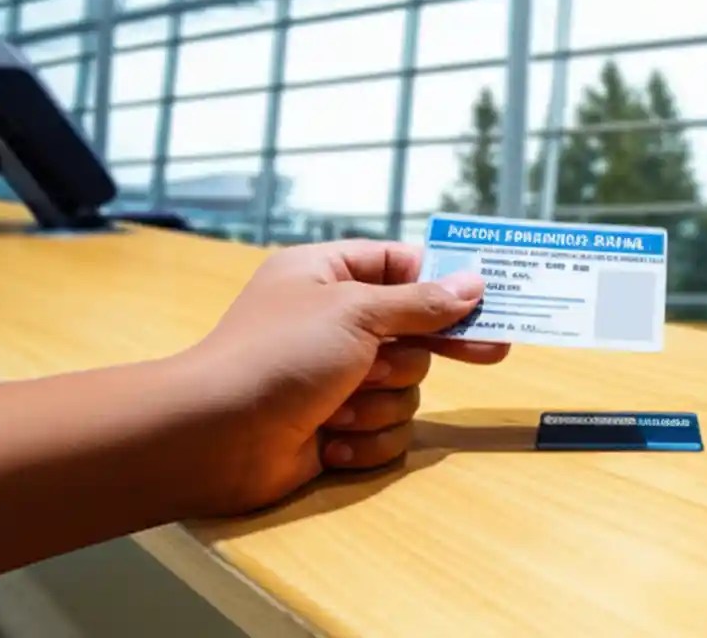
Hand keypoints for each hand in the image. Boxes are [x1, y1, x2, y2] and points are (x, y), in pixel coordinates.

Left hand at [179, 239, 507, 516]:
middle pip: (413, 331)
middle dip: (418, 352)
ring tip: (342, 408)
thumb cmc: (280, 356)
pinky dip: (365, 439)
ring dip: (379, 402)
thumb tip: (473, 283)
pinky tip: (332, 441)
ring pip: (404, 386)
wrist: (215, 437)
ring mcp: (335, 378)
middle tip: (491, 353)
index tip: (489, 296)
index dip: (443, 280)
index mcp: (326, 276)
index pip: (398, 265)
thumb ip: (420, 301)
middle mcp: (332, 323)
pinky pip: (386, 431)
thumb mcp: (356, 312)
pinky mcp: (337, 427)